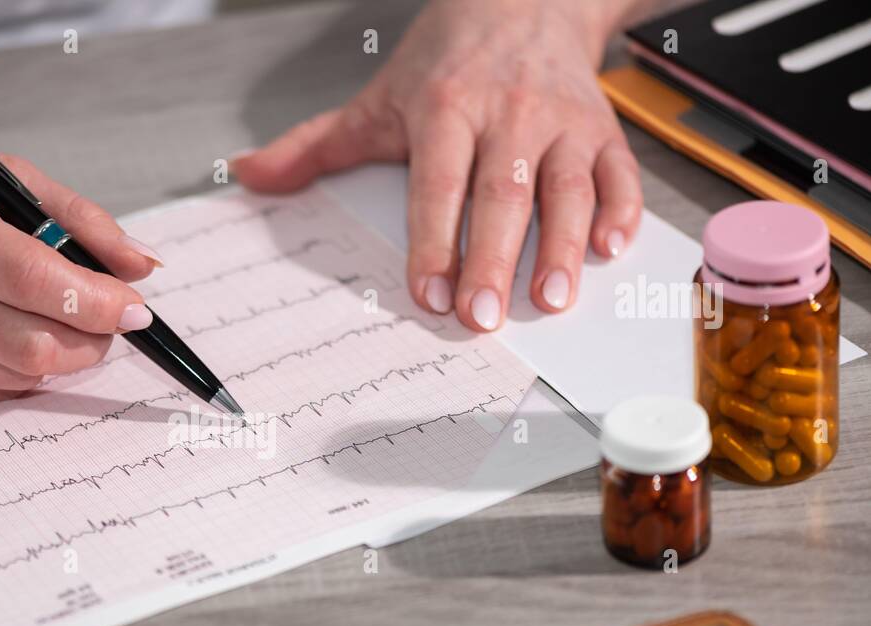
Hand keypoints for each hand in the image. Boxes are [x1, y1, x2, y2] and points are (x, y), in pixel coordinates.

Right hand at [0, 141, 162, 400]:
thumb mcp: (1, 176)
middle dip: (92, 340)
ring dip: (65, 356)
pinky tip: (18, 331)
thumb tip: (143, 268)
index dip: (94, 301)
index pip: (30, 279)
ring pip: (20, 375)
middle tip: (111, 318)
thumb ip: (79, 220)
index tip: (135, 308)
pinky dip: (27, 368)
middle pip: (31, 345)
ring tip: (67, 320)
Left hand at [233, 0, 642, 332]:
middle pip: (502, 194)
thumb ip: (314, 146)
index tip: (428, 295)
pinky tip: (614, 251)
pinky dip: (623, 211)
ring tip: (553, 300)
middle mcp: (508, 114)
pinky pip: (619, 172)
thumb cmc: (446, 64)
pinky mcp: (603, 129)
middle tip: (483, 317)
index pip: (437, 184)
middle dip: (494, 259)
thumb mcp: (377, 99)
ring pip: (568, 188)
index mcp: (446, 108)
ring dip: (564, 246)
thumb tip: (247, 175)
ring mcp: (562, 122)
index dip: (433, 241)